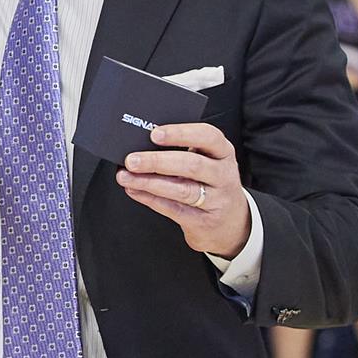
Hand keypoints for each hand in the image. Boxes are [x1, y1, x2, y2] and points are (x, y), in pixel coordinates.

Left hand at [116, 123, 251, 257]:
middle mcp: (223, 174)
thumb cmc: (210, 183)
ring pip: (182, 190)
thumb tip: (140, 144)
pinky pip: (174, 209)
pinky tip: (134, 190)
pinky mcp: (204, 220)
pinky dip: (150, 199)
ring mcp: (216, 199)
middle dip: (157, 161)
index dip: (181, 134)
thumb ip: (182, 150)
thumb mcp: (206, 161)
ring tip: (126, 177)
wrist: (232, 224)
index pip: (207, 136)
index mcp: (222, 152)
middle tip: (132, 160)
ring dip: (149, 182)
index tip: (155, 134)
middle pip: (192, 164)